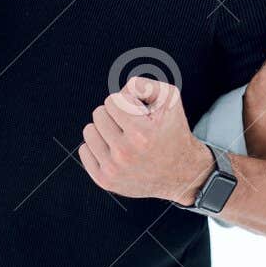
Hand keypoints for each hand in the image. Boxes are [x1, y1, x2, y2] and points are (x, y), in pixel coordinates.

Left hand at [79, 77, 213, 203]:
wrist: (182, 173)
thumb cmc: (173, 131)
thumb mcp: (170, 100)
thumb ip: (144, 85)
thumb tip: (120, 92)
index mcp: (140, 133)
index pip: (112, 100)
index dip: (127, 103)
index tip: (141, 114)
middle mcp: (125, 153)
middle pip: (98, 114)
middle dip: (115, 115)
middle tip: (132, 126)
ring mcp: (113, 169)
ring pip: (89, 131)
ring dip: (105, 130)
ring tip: (123, 137)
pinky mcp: (105, 181)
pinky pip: (84, 151)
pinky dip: (97, 146)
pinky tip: (115, 150)